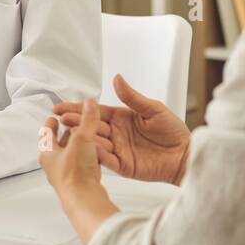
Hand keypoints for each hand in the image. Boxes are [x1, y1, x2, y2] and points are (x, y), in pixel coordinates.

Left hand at [39, 99, 102, 193]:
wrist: (83, 199)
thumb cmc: (75, 172)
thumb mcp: (82, 139)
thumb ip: (87, 120)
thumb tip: (89, 103)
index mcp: (48, 153)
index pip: (46, 134)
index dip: (50, 124)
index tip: (53, 116)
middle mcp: (54, 165)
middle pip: (58, 145)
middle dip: (65, 134)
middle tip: (71, 123)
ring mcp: (66, 174)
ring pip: (71, 155)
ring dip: (78, 145)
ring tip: (86, 136)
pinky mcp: (79, 182)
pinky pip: (82, 165)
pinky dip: (87, 157)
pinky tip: (95, 154)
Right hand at [54, 75, 190, 184]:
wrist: (184, 154)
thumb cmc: (172, 131)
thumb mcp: (153, 109)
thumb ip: (132, 97)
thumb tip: (117, 79)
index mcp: (120, 117)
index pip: (95, 112)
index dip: (78, 108)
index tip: (61, 106)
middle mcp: (116, 133)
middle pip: (91, 127)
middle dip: (76, 122)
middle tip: (62, 119)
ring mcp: (118, 150)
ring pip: (95, 143)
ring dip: (83, 138)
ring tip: (70, 133)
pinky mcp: (123, 165)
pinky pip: (106, 160)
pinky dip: (96, 154)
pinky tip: (88, 149)